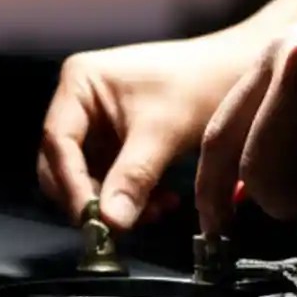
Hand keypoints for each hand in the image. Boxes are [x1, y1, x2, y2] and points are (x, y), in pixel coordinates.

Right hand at [38, 29, 262, 231]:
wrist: (238, 71)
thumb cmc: (201, 83)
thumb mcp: (164, 132)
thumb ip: (133, 177)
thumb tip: (110, 223)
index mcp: (79, 82)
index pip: (59, 141)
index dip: (71, 183)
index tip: (92, 218)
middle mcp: (78, 99)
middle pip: (63, 163)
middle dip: (92, 197)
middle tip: (120, 224)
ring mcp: (95, 121)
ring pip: (85, 177)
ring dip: (115, 201)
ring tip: (156, 210)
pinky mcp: (114, 140)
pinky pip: (108, 178)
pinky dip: (129, 196)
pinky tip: (161, 200)